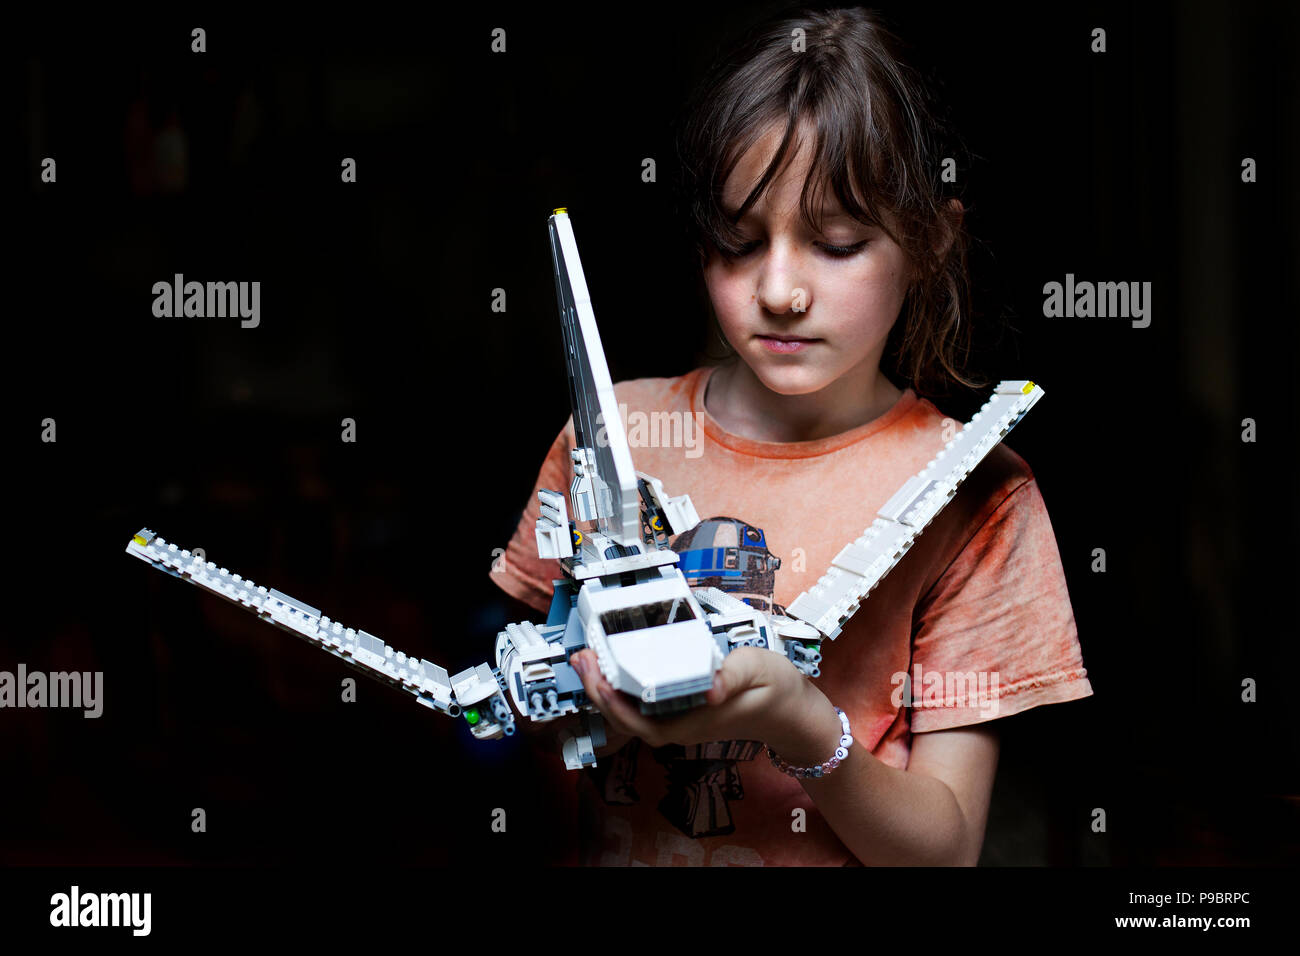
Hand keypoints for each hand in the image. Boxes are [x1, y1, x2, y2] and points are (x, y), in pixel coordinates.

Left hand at [568, 645, 808, 748]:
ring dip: (606, 689)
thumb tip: (709, 688)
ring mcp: (680, 721)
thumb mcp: (758, 671)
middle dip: (598, 692)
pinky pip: (643, 705)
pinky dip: (623, 687)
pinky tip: (614, 665)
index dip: (615, 704)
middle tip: (581, 658)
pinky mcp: (682, 711)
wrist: (792, 711)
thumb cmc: (776, 690)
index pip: (642, 722)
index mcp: (694, 721)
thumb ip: (732, 677)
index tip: (598, 677)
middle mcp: (681, 726)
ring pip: (632, 713)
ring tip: (588, 659)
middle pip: (627, 719)